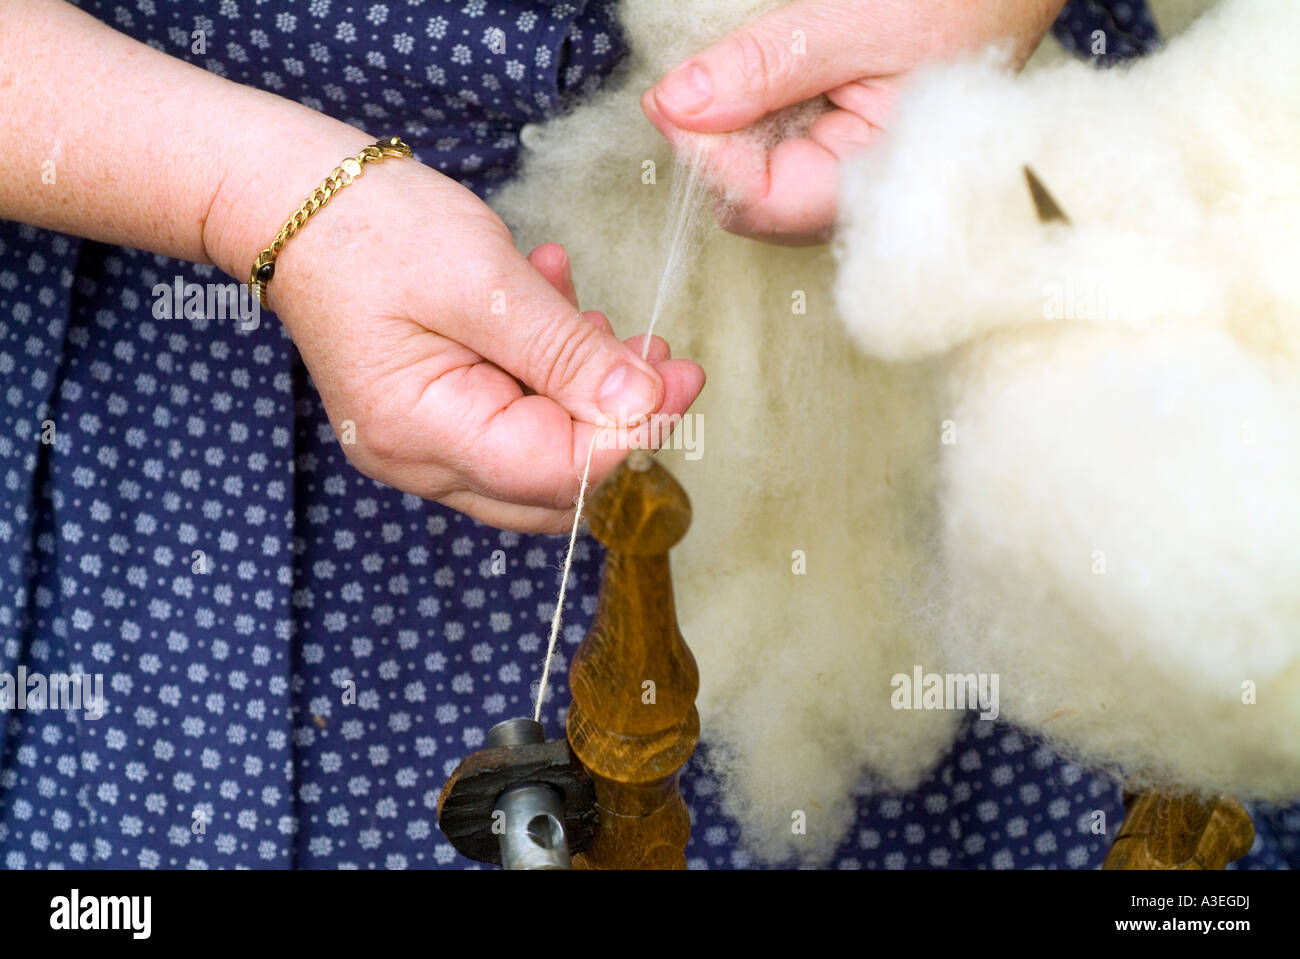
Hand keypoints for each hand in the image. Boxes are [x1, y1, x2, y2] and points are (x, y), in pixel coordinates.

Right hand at [207, 136, 703, 533]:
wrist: (289, 198)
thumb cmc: (371, 230)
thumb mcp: (485, 282)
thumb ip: (566, 352)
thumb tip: (643, 405)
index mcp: (425, 434)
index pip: (556, 473)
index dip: (632, 434)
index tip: (683, 381)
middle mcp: (419, 461)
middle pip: (551, 483)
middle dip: (619, 424)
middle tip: (665, 362)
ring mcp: (420, 444)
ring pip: (538, 452)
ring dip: (587, 392)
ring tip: (607, 322)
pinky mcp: (429, 416)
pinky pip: (510, 416)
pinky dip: (548, 373)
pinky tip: (555, 307)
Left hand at [642, 0, 1065, 243]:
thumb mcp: (858, 20)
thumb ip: (766, 66)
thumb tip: (678, 103)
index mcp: (877, 185)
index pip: (758, 203)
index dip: (704, 155)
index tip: (668, 97)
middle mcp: (857, 196)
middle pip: (746, 199)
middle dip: (713, 141)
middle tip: (700, 75)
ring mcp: (845, 176)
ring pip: (752, 173)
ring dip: (730, 123)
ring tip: (750, 65)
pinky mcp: (837, 150)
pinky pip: (773, 147)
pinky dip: (752, 111)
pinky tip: (763, 75)